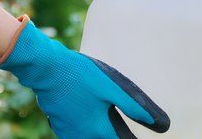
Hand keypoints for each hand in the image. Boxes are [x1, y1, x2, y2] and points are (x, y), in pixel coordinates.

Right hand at [0, 16, 169, 137]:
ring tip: (107, 124)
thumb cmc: (80, 75)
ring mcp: (68, 132)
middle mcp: (83, 136)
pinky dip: (88, 131)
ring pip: (91, 138)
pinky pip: (78, 134)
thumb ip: (132, 106)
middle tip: (126, 132)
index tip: (138, 138)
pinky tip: (89, 117)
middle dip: (117, 137)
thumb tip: (155, 122)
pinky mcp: (59, 124)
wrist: (46, 69)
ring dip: (102, 134)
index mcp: (99, 129)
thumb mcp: (111, 88)